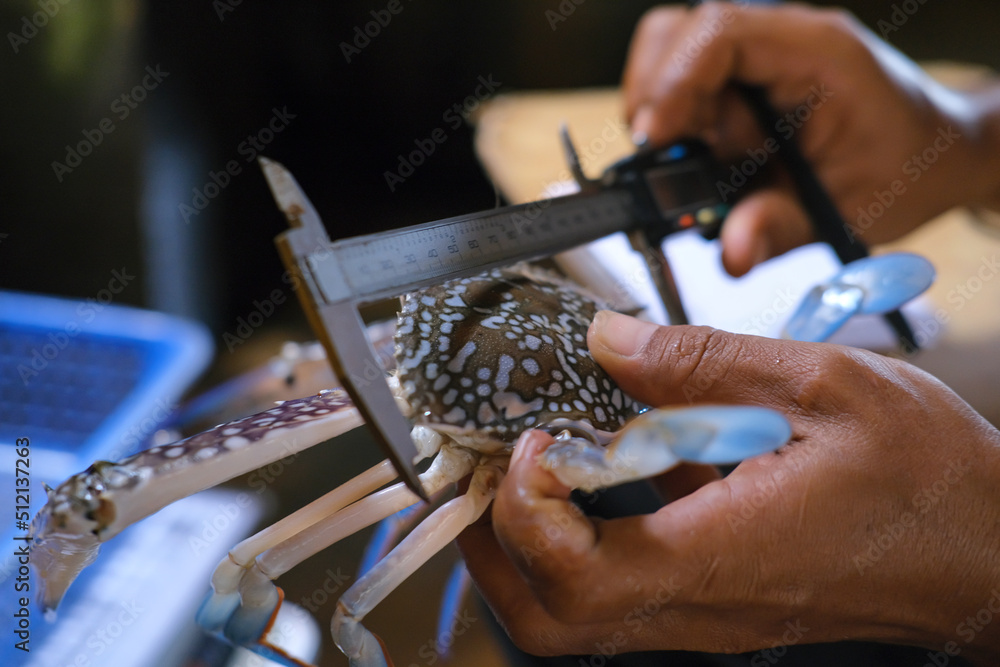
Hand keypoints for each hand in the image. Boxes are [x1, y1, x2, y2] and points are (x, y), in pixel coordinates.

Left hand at [457, 311, 999, 662]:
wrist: (991, 553)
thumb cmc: (932, 480)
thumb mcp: (824, 387)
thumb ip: (705, 363)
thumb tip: (609, 340)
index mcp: (725, 554)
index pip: (577, 574)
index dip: (526, 508)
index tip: (532, 436)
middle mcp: (703, 601)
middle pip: (550, 617)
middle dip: (494, 541)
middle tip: (486, 460)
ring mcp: (707, 613)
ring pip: (574, 615)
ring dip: (527, 544)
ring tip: (523, 460)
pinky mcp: (718, 601)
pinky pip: (622, 591)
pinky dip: (582, 539)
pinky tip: (602, 470)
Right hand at [622, 3, 999, 275]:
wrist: (932, 152)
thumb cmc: (904, 165)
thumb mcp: (848, 206)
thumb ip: (783, 227)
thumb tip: (730, 253)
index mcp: (812, 51)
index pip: (718, 33)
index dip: (673, 82)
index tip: (655, 139)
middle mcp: (776, 42)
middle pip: (675, 37)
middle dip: (654, 100)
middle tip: (662, 159)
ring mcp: (754, 59)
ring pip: (668, 62)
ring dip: (664, 119)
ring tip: (693, 167)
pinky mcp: (739, 81)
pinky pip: (684, 91)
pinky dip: (678, 130)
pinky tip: (706, 163)